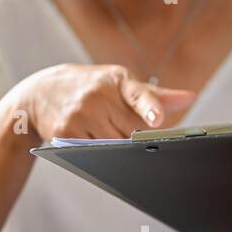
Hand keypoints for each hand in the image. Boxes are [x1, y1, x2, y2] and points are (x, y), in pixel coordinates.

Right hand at [17, 63, 195, 144]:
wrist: (41, 92)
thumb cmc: (90, 87)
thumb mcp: (119, 83)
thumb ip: (155, 95)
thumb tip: (190, 97)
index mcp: (117, 79)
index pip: (139, 94)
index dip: (150, 107)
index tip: (157, 119)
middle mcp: (98, 94)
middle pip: (132, 132)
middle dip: (132, 135)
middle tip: (118, 123)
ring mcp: (80, 114)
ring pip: (114, 146)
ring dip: (114, 145)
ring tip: (100, 126)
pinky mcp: (65, 132)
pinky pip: (93, 152)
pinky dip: (95, 151)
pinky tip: (86, 136)